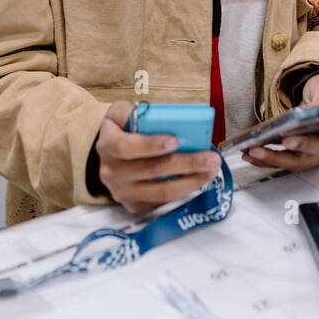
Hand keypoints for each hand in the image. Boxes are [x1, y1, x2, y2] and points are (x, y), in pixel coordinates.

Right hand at [95, 101, 221, 214]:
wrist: (109, 153)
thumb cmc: (123, 128)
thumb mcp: (124, 112)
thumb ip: (143, 113)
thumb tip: (176, 119)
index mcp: (107, 143)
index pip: (126, 147)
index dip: (151, 145)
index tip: (176, 141)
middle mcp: (111, 171)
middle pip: (151, 171)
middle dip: (185, 164)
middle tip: (211, 158)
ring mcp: (121, 192)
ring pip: (161, 192)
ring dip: (191, 182)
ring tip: (211, 171)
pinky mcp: (133, 205)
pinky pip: (162, 202)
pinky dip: (183, 192)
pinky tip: (199, 181)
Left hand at [243, 72, 318, 172]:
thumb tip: (310, 113)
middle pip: (318, 152)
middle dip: (300, 147)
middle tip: (283, 141)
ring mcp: (316, 155)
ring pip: (298, 162)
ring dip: (275, 158)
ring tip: (254, 151)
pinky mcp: (300, 157)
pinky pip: (284, 161)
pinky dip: (267, 159)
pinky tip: (250, 154)